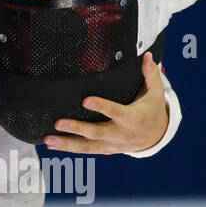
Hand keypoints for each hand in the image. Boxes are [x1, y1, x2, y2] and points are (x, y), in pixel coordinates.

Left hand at [44, 53, 168, 153]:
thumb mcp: (155, 93)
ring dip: (67, 144)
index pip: (115, 112)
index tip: (85, 100)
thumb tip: (147, 55)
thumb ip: (150, 74)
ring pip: (88, 147)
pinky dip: (69, 149)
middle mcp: (120, 134)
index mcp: (132, 118)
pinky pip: (86, 151)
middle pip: (96, 133)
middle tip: (59, 123)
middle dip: (77, 129)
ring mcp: (112, 145)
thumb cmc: (153, 110)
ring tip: (49, 139)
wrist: (157, 136)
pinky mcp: (106, 150)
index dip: (101, 107)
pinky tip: (53, 145)